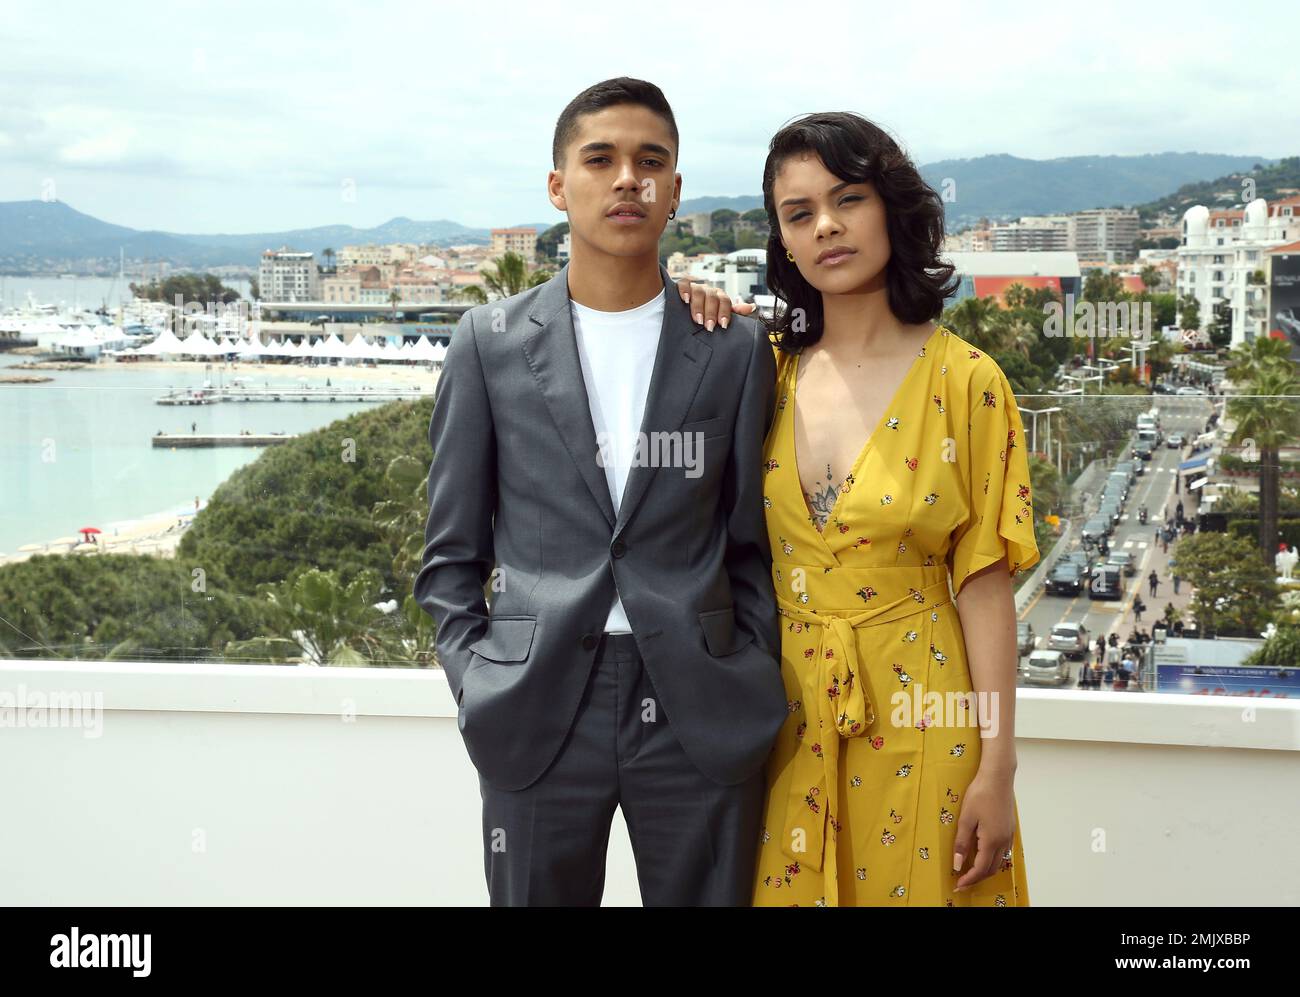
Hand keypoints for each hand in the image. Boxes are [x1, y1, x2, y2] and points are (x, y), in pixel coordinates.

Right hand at [674, 278, 756, 330]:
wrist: (690, 308)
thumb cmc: (708, 313)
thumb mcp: (722, 314)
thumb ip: (737, 312)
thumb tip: (752, 307)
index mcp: (720, 297)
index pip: (725, 301)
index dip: (724, 313)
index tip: (723, 325)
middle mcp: (709, 291)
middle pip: (712, 297)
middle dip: (711, 313)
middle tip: (709, 326)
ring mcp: (696, 288)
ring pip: (699, 292)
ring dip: (698, 307)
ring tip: (698, 320)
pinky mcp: (684, 286)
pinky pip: (684, 284)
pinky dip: (685, 290)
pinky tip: (685, 300)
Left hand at [951, 767, 1016, 892]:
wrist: (998, 777)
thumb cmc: (980, 794)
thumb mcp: (965, 819)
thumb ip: (961, 844)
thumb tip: (957, 865)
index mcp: (991, 841)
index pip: (980, 869)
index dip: (969, 879)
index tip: (957, 885)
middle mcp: (1003, 842)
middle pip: (991, 869)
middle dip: (977, 878)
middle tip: (962, 881)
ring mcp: (1009, 836)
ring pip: (999, 861)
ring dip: (986, 870)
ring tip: (971, 871)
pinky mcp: (1010, 829)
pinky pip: (1003, 852)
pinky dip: (992, 859)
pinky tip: (983, 855)